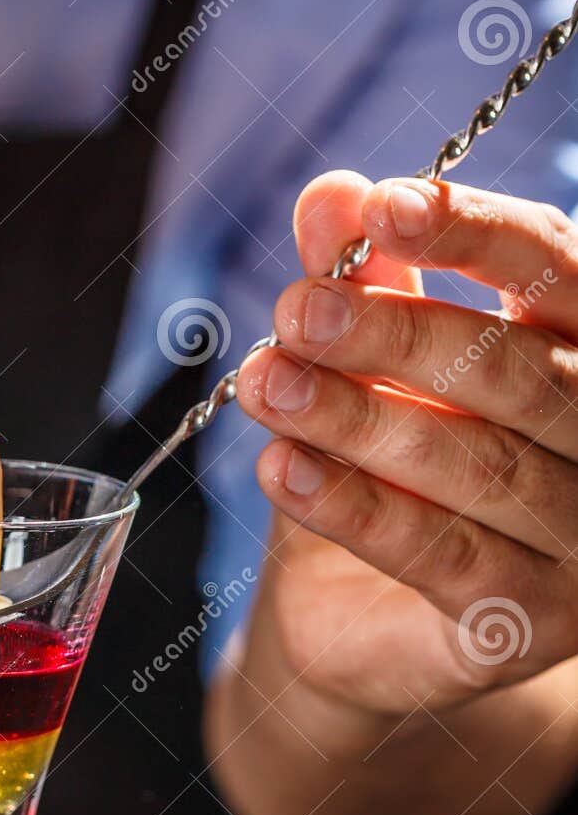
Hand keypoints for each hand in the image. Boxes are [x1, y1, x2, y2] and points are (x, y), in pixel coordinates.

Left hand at [235, 168, 577, 718]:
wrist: (367, 617)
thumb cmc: (388, 465)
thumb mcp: (369, 363)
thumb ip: (363, 281)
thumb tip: (331, 195)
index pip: (556, 269)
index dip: (476, 231)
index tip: (386, 205)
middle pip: (513, 370)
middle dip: (394, 335)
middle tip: (295, 310)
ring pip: (474, 463)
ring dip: (356, 417)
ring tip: (266, 381)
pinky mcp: (533, 619)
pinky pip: (440, 552)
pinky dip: (353, 505)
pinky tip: (280, 467)